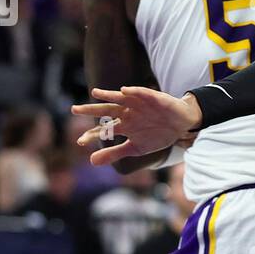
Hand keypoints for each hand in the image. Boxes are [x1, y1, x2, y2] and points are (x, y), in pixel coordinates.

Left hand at [71, 87, 201, 166]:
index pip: (104, 129)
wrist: (180, 125)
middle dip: (91, 110)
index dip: (92, 135)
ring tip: (95, 93)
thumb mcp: (135, 148)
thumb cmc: (157, 135)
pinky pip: (141, 93)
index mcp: (123, 125)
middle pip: (106, 110)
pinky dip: (133, 91)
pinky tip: (124, 91)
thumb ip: (114, 153)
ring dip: (108, 95)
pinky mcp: (152, 98)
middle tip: (74, 110)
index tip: (80, 142)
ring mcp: (138, 104)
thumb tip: (91, 162)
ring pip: (120, 99)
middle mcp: (127, 113)